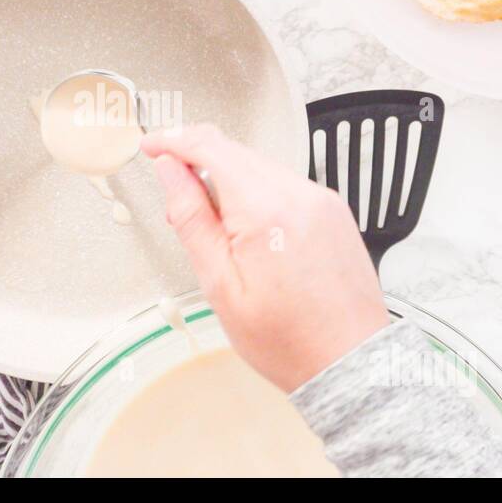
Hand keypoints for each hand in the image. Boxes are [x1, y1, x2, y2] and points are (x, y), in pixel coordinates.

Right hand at [142, 125, 389, 391]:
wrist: (349, 361)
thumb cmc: (289, 339)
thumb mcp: (220, 285)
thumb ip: (192, 219)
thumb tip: (169, 173)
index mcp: (266, 211)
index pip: (210, 147)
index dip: (173, 140)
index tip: (152, 145)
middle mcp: (299, 195)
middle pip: (235, 151)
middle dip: (198, 162)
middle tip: (177, 199)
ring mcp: (322, 200)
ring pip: (259, 166)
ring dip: (229, 180)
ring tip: (218, 230)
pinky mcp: (334, 210)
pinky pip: (284, 183)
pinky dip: (258, 193)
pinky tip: (251, 231)